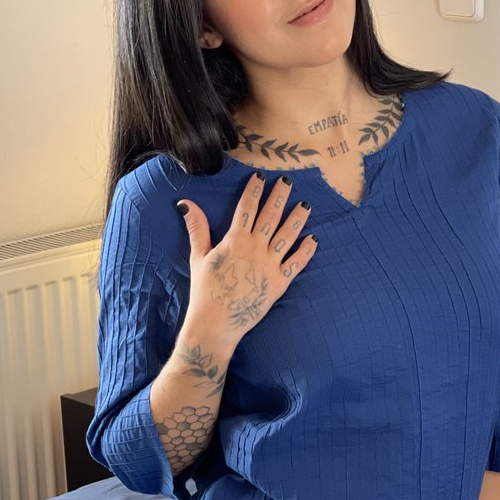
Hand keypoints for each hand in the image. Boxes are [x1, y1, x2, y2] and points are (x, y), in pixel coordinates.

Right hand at [176, 173, 316, 352]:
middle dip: (279, 196)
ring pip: (288, 235)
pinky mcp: (279, 282)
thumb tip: (185, 203)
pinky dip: (307, 250)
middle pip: (271, 216)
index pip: (247, 208)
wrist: (216, 322)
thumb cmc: (205, 290)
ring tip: (306, 205)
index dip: (254, 190)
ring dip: (298, 218)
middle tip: (287, 181)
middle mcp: (255, 248)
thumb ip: (197, 228)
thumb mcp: (198, 256)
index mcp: (235, 240)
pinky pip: (297, 263)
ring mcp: (270, 265)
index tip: (260, 177)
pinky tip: (314, 239)